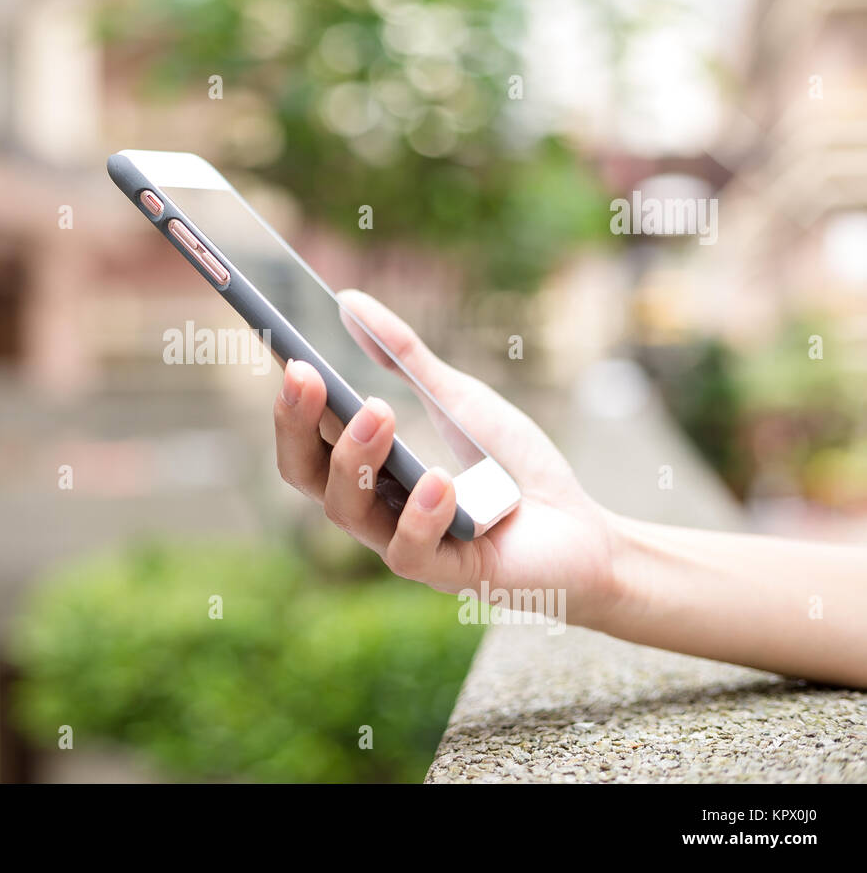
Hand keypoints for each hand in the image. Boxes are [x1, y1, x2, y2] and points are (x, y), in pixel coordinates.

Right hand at [273, 289, 618, 627]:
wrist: (586, 530)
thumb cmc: (515, 467)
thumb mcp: (458, 398)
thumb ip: (405, 357)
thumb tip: (348, 302)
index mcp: (366, 469)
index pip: (307, 440)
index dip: (290, 405)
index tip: (290, 356)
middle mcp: (372, 508)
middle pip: (305, 475)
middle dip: (296, 425)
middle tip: (306, 374)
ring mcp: (403, 543)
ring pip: (345, 511)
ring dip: (354, 457)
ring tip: (379, 411)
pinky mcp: (445, 574)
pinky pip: (407, 551)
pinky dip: (418, 514)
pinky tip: (440, 480)